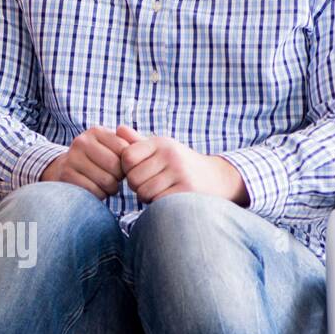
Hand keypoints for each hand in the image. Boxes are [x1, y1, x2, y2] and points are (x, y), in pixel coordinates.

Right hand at [40, 125, 129, 198]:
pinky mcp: (66, 176)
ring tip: (105, 186)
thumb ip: (129, 143)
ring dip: (110, 189)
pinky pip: (94, 191)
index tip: (121, 168)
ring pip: (106, 181)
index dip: (127, 164)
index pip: (125, 150)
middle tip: (114, 179)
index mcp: (96, 132)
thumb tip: (143, 143)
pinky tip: (95, 191)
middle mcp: (82, 141)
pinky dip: (99, 195)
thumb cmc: (95, 160)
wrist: (61, 169)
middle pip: (116, 166)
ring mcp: (72, 158)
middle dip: (119, 178)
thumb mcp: (109, 147)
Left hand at [116, 125, 247, 204]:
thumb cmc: (180, 164)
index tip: (139, 172)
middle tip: (151, 185)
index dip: (127, 169)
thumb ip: (138, 142)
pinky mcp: (187, 191)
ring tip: (160, 191)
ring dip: (148, 197)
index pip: (126, 156)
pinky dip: (158, 205)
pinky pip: (157, 202)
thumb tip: (118, 129)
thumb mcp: (161, 149)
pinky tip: (168, 199)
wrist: (216, 178)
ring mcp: (180, 172)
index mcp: (161, 143)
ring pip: (144, 192)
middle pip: (133, 178)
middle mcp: (171, 154)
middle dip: (137, 186)